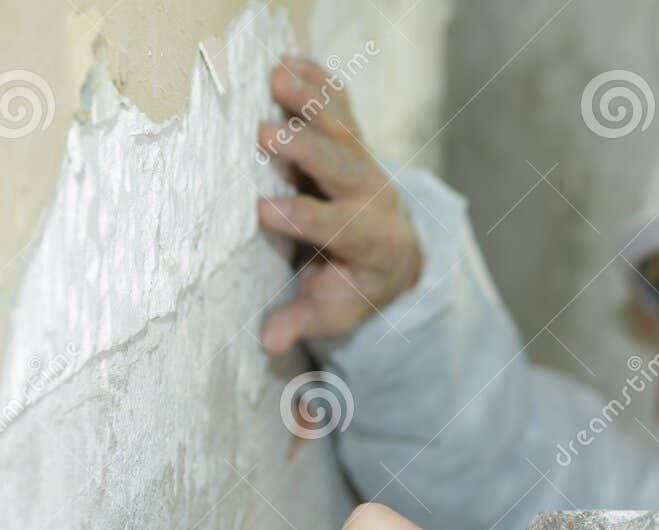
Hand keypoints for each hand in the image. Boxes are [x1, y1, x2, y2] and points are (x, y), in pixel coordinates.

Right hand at [256, 56, 422, 353]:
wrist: (394, 254)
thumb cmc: (355, 286)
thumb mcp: (334, 311)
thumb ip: (302, 321)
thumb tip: (267, 342)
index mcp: (372, 244)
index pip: (336, 229)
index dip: (303, 219)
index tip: (263, 209)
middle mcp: (375, 199)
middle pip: (344, 170)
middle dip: (308, 150)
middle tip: (265, 132)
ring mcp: (368, 165)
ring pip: (343, 130)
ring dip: (311, 102)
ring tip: (277, 75)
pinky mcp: (357, 141)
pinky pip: (342, 106)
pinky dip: (319, 82)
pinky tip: (291, 60)